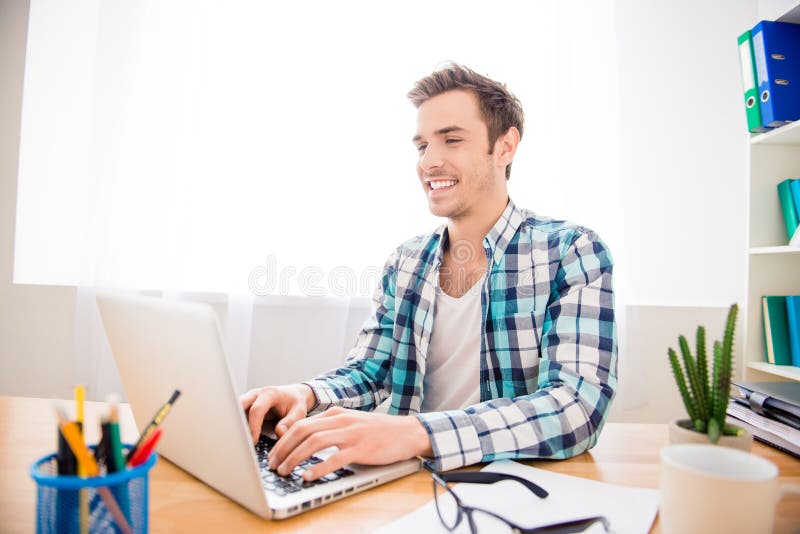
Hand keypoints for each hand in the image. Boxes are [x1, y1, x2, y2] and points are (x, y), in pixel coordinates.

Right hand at [239, 384, 316, 442]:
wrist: (293, 394)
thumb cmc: (295, 402)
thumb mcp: (299, 411)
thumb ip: (290, 422)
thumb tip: (279, 433)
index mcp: (269, 393)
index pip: (256, 409)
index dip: (253, 426)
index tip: (253, 441)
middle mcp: (256, 394)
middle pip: (239, 405)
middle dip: (237, 423)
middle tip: (239, 441)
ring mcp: (249, 398)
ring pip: (234, 409)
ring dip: (234, 423)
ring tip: (236, 440)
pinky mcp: (245, 405)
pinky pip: (236, 413)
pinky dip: (236, 424)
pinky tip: (237, 436)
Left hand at [267, 407, 431, 480]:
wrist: (408, 432)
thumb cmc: (379, 431)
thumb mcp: (351, 423)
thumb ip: (331, 428)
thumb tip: (305, 442)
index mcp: (336, 414)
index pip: (301, 423)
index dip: (283, 439)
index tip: (273, 454)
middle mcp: (341, 421)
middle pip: (302, 431)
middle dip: (283, 449)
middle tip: (273, 464)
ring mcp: (352, 434)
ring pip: (314, 442)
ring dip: (294, 457)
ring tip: (285, 471)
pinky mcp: (362, 449)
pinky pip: (335, 458)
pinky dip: (318, 468)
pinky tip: (308, 476)